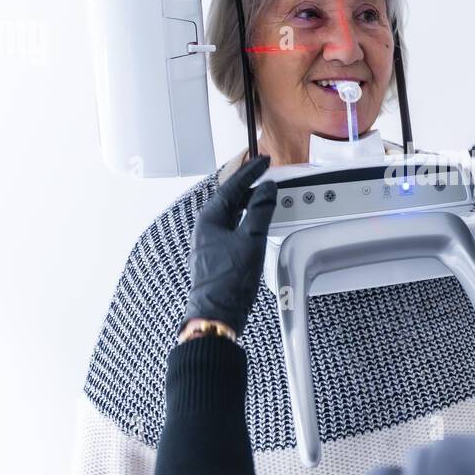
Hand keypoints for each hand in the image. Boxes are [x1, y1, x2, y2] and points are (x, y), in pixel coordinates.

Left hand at [181, 156, 277, 335]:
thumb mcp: (251, 240)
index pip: (233, 186)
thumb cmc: (228, 281)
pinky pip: (233, 226)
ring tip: (263, 192)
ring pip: (231, 212)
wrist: (217, 313)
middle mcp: (207, 228)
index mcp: (210, 219)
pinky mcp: (218, 254)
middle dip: (248, 183)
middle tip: (264, 172)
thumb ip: (261, 211)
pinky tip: (256, 221)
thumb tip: (267, 190)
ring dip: (248, 201)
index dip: (250, 172)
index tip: (263, 161)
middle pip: (230, 197)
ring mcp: (211, 242)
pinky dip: (247, 218)